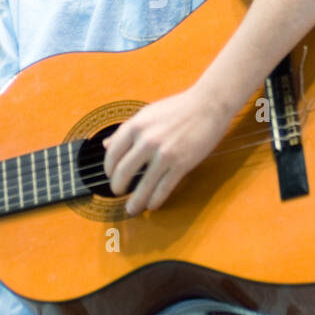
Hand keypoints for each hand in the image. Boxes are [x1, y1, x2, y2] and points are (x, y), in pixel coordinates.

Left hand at [102, 85, 233, 215]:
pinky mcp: (181, 164)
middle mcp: (147, 140)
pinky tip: (152, 205)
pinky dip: (155, 200)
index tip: (110, 176)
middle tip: (118, 192)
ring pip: (143, 185)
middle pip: (123, 172)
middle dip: (118, 187)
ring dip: (135, 201)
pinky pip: (163, 188)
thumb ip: (126, 130)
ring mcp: (164, 154)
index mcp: (136, 126)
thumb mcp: (146, 114)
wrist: (208, 105)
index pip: (112, 154)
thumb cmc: (178, 108)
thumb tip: (106, 145)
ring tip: (131, 208)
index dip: (108, 169)